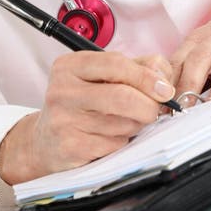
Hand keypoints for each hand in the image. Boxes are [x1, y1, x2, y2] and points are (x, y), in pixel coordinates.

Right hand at [0, 51, 175, 183]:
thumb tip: (163, 77)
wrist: (44, 142)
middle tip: (156, 110)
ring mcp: (64, 120)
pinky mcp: (71, 147)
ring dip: (135, 125)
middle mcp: (62, 90)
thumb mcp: (98, 78)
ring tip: (125, 123)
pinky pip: (115, 145)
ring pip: (123, 123)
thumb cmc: (80, 106)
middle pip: (122, 95)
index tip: (165, 89)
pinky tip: (110, 138)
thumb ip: (133, 69)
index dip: (147, 76)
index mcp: (69, 66)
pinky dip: (122, 142)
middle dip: (148, 105)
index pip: (116, 64)